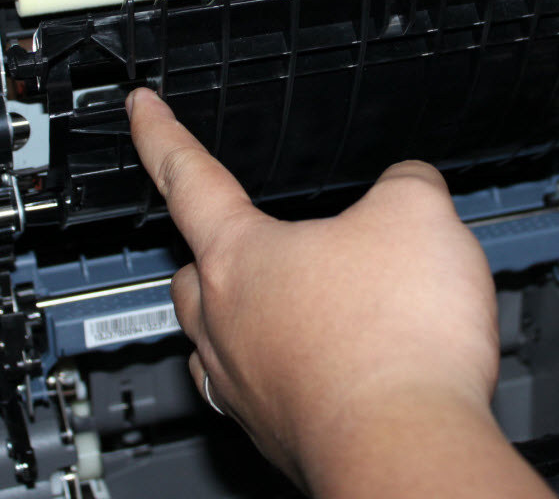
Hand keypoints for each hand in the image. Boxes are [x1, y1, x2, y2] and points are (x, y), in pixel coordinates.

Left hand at [126, 88, 553, 497]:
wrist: (409, 449)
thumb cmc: (396, 345)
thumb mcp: (418, 215)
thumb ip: (405, 181)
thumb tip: (409, 184)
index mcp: (241, 256)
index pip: (186, 174)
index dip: (160, 132)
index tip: (140, 109)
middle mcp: (226, 324)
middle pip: (193, 271)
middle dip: (211, 244)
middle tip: (248, 231)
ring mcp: (247, 386)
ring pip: (215, 338)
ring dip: (240, 314)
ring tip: (286, 302)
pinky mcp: (279, 435)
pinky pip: (257, 389)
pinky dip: (279, 368)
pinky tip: (322, 365)